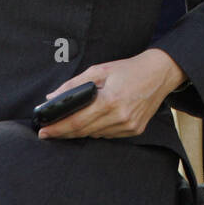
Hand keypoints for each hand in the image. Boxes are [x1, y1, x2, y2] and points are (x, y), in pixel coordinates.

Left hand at [37, 49, 185, 139]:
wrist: (159, 74)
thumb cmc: (129, 69)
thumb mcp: (100, 70)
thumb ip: (74, 84)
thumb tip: (51, 98)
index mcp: (110, 100)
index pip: (77, 121)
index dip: (58, 128)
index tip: (44, 131)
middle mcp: (120, 116)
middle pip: (83, 132)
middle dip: (64, 132)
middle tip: (49, 131)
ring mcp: (129, 126)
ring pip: (95, 135)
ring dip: (80, 131)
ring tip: (70, 124)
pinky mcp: (135, 130)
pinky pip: (108, 135)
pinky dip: (97, 130)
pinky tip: (94, 121)